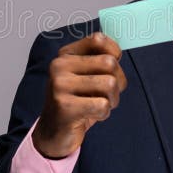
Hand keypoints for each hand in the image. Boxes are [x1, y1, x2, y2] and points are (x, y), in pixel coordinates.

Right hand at [32, 32, 127, 158]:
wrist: (53, 133)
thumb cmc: (77, 102)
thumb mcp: (85, 76)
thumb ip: (99, 59)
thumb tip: (116, 52)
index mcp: (66, 55)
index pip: (98, 39)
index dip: (114, 53)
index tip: (111, 69)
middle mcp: (59, 66)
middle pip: (109, 63)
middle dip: (118, 82)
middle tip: (108, 95)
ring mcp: (60, 85)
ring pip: (110, 84)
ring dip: (112, 100)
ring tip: (100, 106)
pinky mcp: (64, 106)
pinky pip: (103, 105)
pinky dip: (104, 113)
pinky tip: (91, 115)